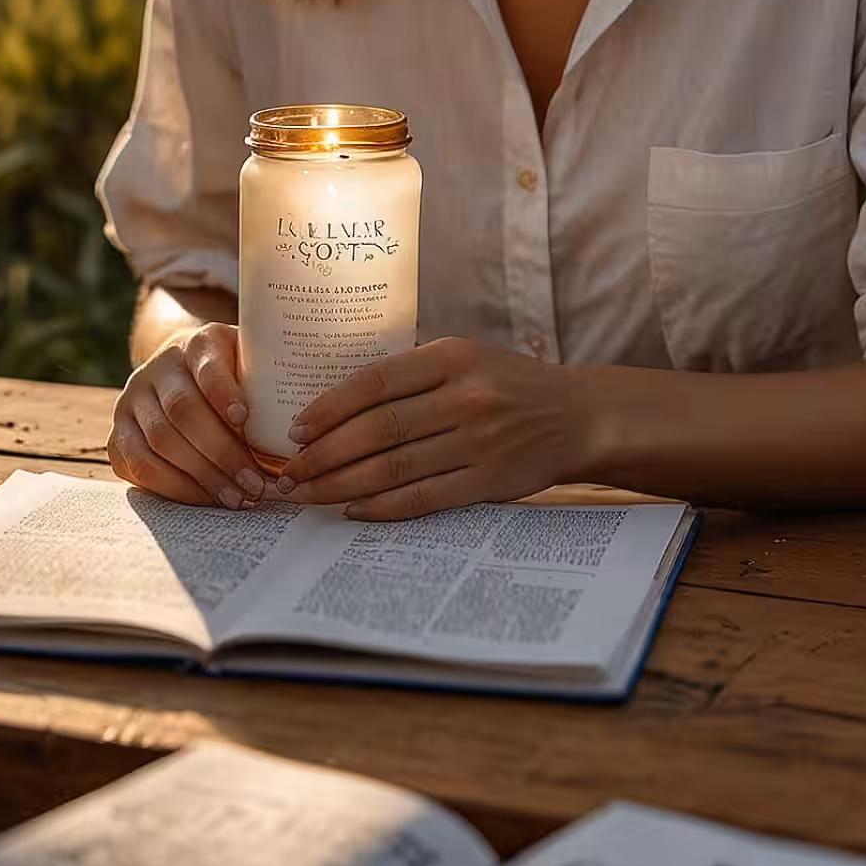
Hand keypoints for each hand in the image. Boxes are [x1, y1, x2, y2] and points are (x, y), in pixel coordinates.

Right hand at [108, 324, 268, 509]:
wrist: (180, 370)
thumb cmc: (233, 374)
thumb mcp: (250, 362)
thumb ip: (272, 379)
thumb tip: (312, 421)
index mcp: (196, 343)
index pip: (206, 364)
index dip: (223, 391)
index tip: (245, 418)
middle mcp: (157, 368)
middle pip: (183, 411)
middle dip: (222, 453)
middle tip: (255, 483)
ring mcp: (132, 401)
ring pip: (159, 442)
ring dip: (201, 476)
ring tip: (237, 498)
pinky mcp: (118, 433)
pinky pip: (140, 466)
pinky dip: (175, 487)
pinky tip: (207, 499)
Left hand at [277, 339, 591, 518]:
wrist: (577, 416)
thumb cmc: (507, 383)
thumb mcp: (466, 356)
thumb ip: (412, 371)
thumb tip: (335, 397)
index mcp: (453, 357)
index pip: (375, 381)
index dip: (330, 407)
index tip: (296, 428)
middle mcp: (465, 397)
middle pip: (378, 430)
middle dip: (324, 454)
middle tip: (289, 472)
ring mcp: (478, 442)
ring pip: (394, 468)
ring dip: (341, 484)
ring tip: (307, 494)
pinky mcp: (489, 481)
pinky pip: (424, 498)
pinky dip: (383, 507)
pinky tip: (353, 509)